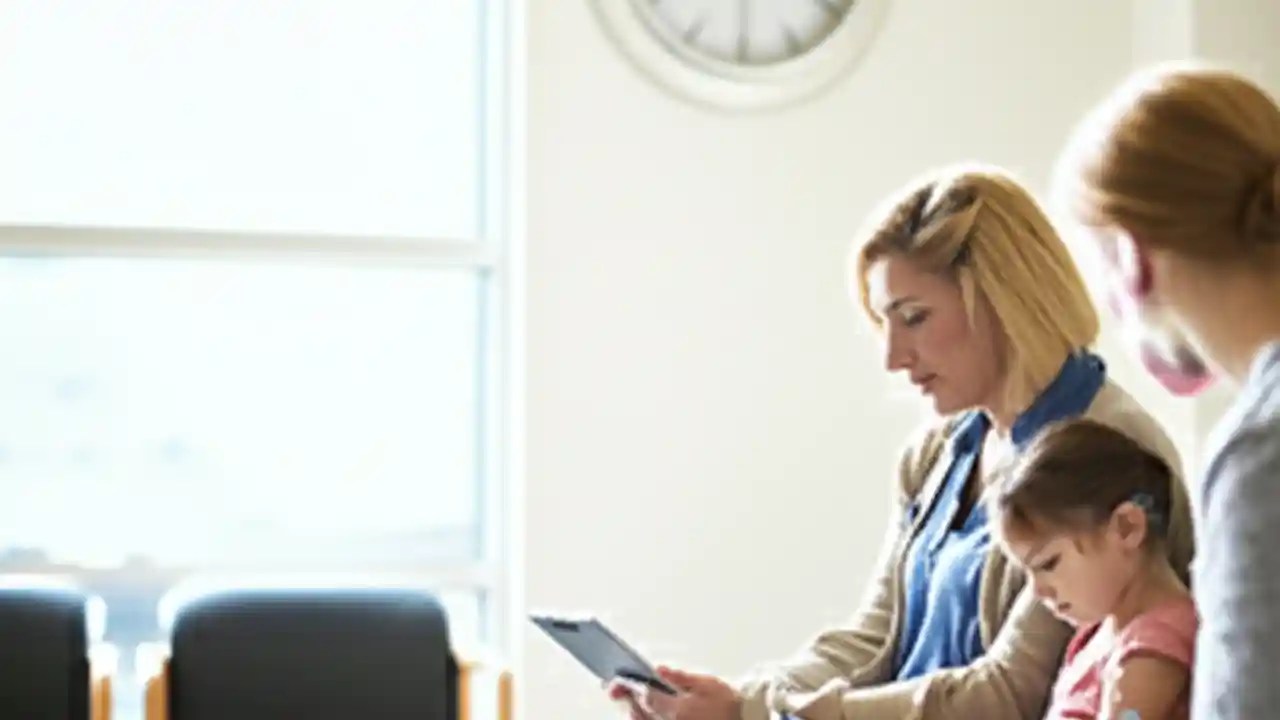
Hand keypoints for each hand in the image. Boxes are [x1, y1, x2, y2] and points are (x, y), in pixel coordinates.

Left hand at [607, 667, 741, 719]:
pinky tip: (639, 710)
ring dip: (631, 711)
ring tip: (624, 697)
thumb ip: (680, 678)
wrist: (746, 719)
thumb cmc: (729, 704)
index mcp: (678, 710)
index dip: (628, 687)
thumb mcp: (707, 684)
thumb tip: (659, 670)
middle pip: (638, 714)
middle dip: (624, 699)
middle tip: (612, 686)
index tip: (617, 679)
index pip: (645, 697)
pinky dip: (642, 718)